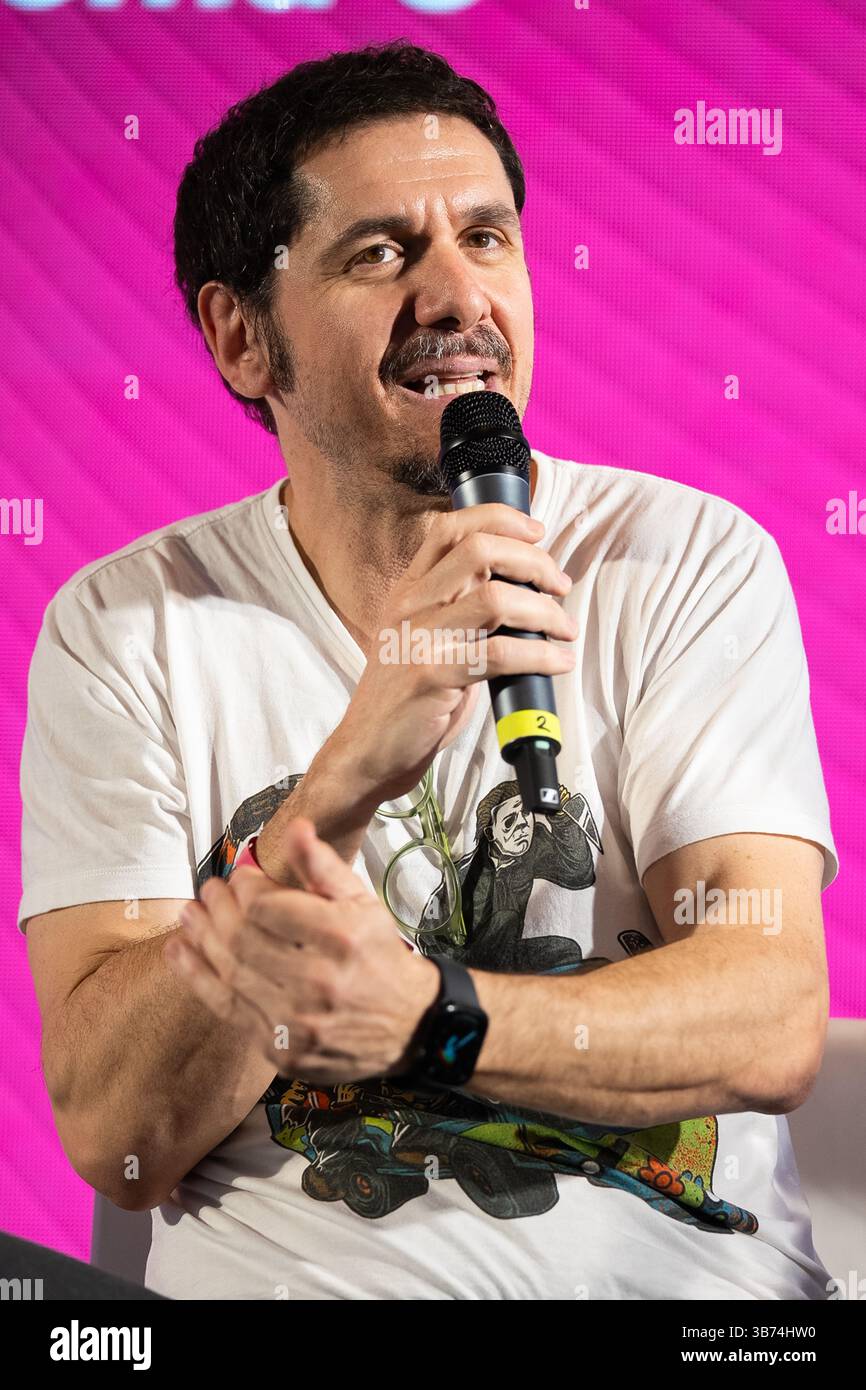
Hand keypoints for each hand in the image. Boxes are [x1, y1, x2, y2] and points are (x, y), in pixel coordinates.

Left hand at [164, 819, 439, 1083]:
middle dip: (218, 909)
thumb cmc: (378, 955)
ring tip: (189, 915)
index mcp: (340, 938)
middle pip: (243, 939)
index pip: (267, 906)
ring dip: (201, 938)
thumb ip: (323, 867)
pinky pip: (229, 1009)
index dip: (243, 886)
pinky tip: (181, 952)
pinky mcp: (283, 1049)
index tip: (239, 876)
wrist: (409, 1024)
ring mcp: (298, 1020)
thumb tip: (295, 828)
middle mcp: (318, 980)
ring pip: (232, 972)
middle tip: (208, 891)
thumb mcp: (362, 903)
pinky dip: (198, 978)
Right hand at [334, 503, 577, 801]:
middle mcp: (411, 606)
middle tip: (559, 585)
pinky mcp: (433, 676)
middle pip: (479, 550)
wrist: (367, 750)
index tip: (537, 533)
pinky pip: (499, 654)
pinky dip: (540, 655)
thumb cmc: (406, 698)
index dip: (500, 520)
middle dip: (533, 561)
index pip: (450, 528)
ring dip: (545, 611)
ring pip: (496, 599)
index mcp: (408, 590)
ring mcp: (420, 639)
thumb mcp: (422, 638)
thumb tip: (523, 592)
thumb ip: (459, 610)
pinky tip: (558, 661)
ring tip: (566, 629)